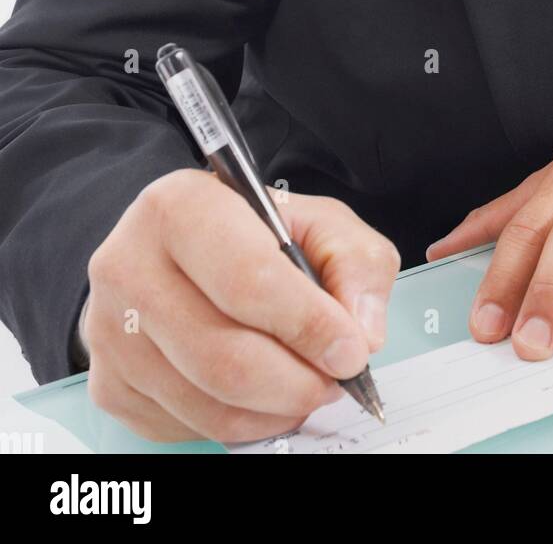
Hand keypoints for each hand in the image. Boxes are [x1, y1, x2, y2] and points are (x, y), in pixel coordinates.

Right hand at [84, 170, 399, 441]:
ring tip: (304, 384)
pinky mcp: (110, 382)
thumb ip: (355, 264)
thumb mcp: (318, 222)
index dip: (309, 325)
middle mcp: (129, 264)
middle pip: (226, 357)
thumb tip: (361, 332)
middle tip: (333, 379)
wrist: (182, 252)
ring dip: (275, 409)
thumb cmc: (252, 235)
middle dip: (298, 381)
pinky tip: (260, 392)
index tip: (350, 350)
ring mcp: (109, 329)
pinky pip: (187, 427)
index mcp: (180, 206)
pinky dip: (240, 422)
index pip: (248, 279)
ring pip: (209, 402)